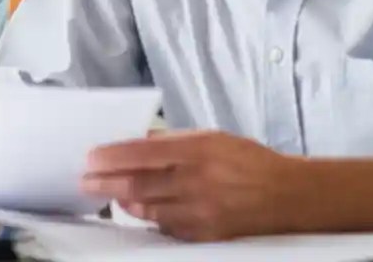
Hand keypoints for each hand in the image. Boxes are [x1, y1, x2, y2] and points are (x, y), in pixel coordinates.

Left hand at [82, 131, 305, 241]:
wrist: (286, 195)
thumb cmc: (247, 160)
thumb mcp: (213, 137)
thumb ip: (174, 141)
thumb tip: (138, 141)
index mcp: (198, 150)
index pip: (143, 154)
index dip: (113, 157)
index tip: (91, 158)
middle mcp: (196, 181)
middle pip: (139, 185)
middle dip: (106, 183)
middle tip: (86, 181)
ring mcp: (200, 211)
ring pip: (147, 210)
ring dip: (125, 202)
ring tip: (111, 195)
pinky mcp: (204, 234)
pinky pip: (166, 228)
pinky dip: (151, 218)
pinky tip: (143, 210)